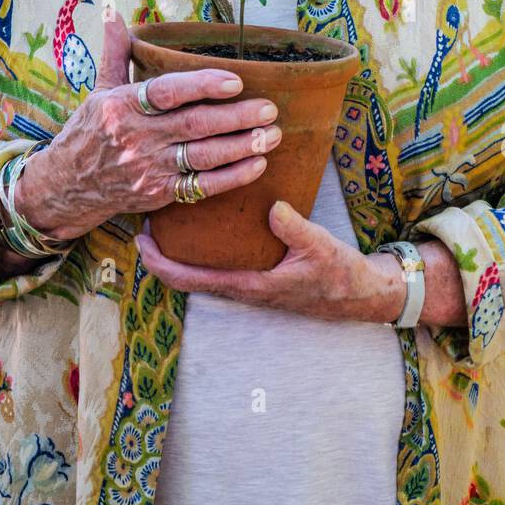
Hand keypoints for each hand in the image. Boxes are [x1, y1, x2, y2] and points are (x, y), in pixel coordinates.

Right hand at [13, 14, 280, 241]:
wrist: (67, 186)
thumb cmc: (89, 130)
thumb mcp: (99, 89)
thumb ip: (115, 51)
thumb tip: (113, 10)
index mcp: (122, 106)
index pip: (167, 93)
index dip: (202, 86)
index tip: (235, 81)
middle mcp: (136, 137)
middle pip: (194, 126)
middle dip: (236, 118)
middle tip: (269, 109)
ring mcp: (148, 168)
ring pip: (203, 157)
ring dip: (241, 147)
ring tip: (271, 135)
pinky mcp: (158, 194)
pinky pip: (200, 188)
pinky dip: (230, 178)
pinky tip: (256, 165)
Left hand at [135, 200, 412, 321]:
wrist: (362, 295)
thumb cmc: (340, 275)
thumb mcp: (320, 248)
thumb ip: (296, 230)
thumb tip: (272, 209)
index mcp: (251, 286)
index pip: (193, 280)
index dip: (162, 264)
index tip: (141, 242)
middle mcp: (244, 288)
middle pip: (189, 277)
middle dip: (162, 255)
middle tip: (144, 222)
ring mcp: (251, 283)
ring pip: (203, 272)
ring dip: (180, 252)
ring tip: (167, 220)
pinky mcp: (260, 275)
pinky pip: (221, 265)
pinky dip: (204, 249)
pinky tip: (204, 225)